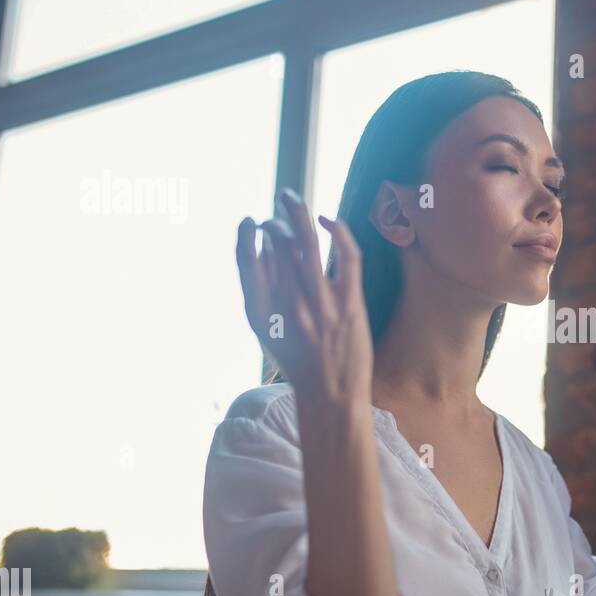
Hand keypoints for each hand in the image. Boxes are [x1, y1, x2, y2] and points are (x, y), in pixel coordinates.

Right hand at [235, 187, 371, 407]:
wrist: (330, 396)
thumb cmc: (298, 362)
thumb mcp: (264, 330)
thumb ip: (260, 290)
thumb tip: (263, 248)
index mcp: (262, 312)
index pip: (246, 260)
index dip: (246, 234)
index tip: (251, 221)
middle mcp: (289, 305)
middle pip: (278, 246)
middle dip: (276, 223)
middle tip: (277, 213)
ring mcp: (321, 304)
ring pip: (306, 244)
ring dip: (297, 214)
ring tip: (290, 199)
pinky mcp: (350, 305)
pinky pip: (346, 257)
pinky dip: (338, 231)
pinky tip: (328, 220)